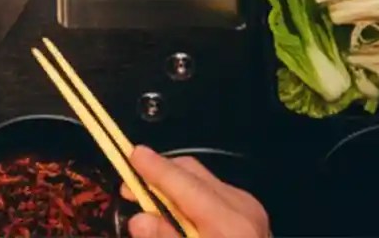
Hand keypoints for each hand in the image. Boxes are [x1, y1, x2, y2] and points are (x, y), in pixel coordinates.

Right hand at [123, 146, 268, 237]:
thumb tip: (139, 219)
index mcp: (230, 226)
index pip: (186, 184)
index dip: (156, 169)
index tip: (131, 154)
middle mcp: (243, 208)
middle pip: (192, 172)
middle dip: (158, 173)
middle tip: (128, 190)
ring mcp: (249, 208)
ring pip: (201, 179)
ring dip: (171, 184)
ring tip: (147, 202)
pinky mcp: (249, 213)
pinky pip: (211, 191)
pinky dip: (188, 194)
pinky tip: (176, 213)